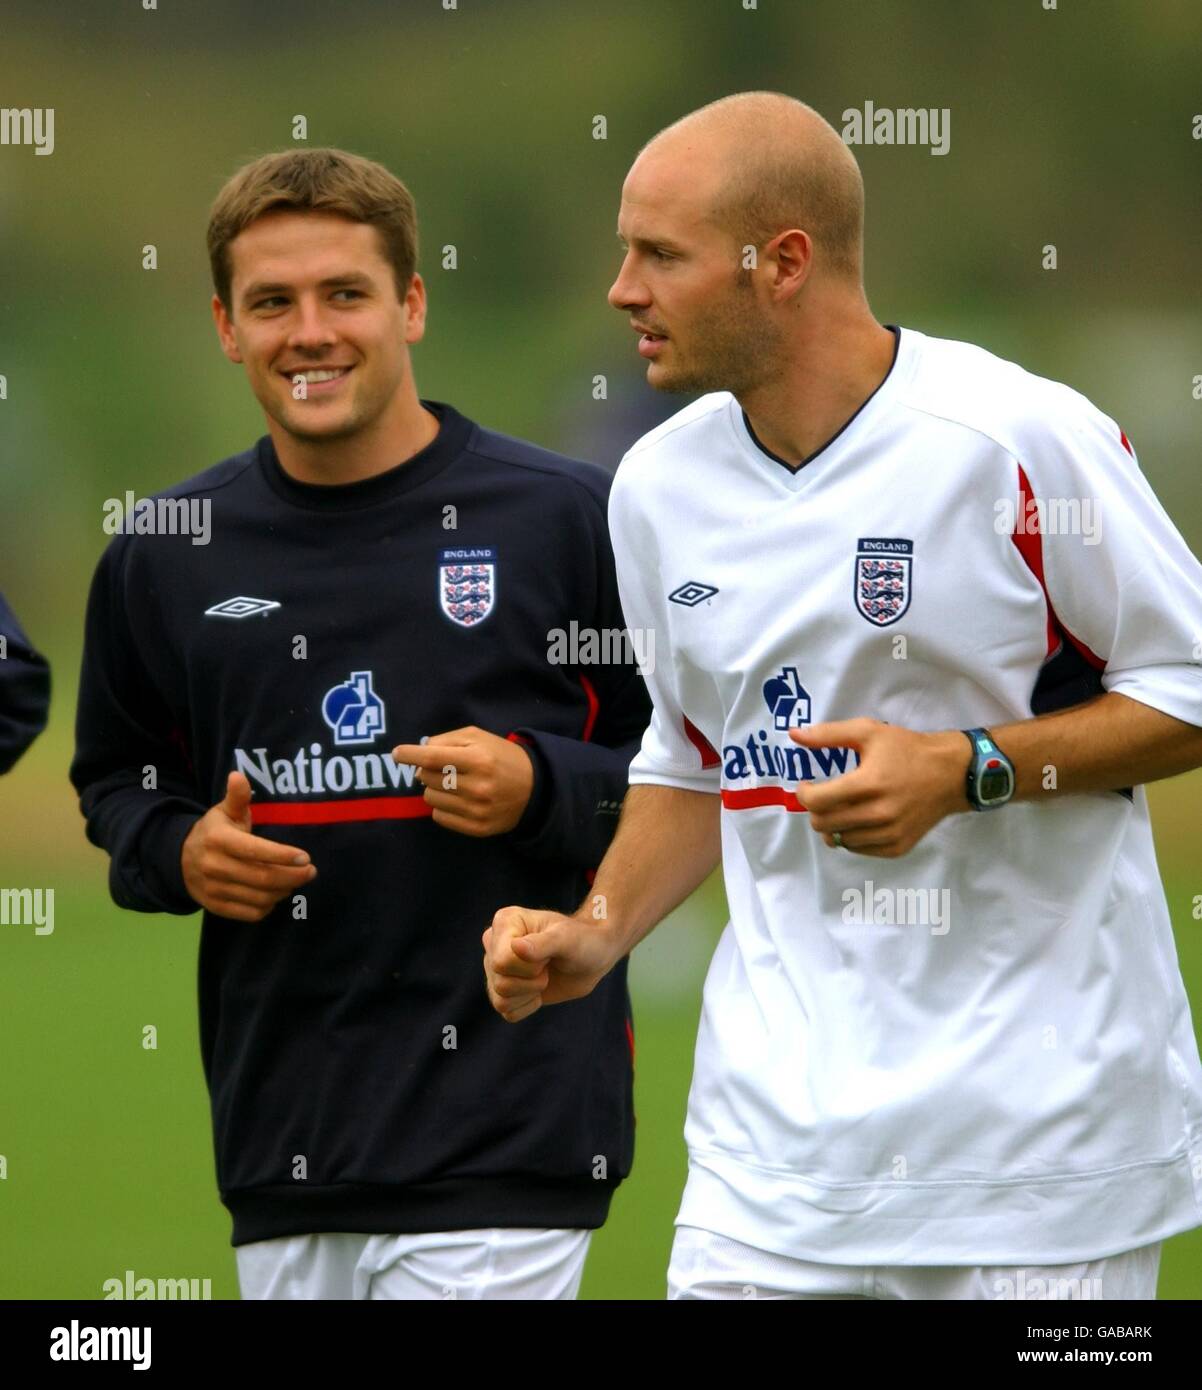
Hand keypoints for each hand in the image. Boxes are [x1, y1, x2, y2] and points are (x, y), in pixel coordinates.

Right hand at [181, 771, 316, 920]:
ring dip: (283, 891)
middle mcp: (214, 866)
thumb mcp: (224, 811)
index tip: (306, 858)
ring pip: (259, 897)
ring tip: (295, 881)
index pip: (255, 851)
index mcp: (218, 840)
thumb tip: (238, 775)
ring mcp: (213, 889)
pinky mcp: (215, 906)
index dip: (282, 855)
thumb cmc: (215, 831)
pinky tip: (276, 894)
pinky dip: (268, 907)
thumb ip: (236, 797)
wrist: (180, 859)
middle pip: (262, 877)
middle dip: (292, 876)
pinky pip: (249, 913)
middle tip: (310, 872)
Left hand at [391, 726, 533, 835]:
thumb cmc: (502, 757)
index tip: (397, 753)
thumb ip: (448, 740)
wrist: (535, 789)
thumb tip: (419, 751)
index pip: (432, 758)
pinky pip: (439, 817)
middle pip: (427, 778)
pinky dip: (442, 806)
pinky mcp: (477, 828)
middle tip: (442, 768)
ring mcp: (476, 810)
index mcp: (478, 759)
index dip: (410, 755)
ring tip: (452, 784)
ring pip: (430, 798)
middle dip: (427, 770)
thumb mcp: (479, 737)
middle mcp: (477, 786)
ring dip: (435, 789)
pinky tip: (458, 799)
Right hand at [483, 907, 617, 1021]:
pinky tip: (538, 990)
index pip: (501, 962)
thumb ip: (543, 944)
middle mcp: (494, 943)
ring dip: (530, 993)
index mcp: (504, 922)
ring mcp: (495, 966)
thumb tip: (516, 947)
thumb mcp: (567, 939)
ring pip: (500, 1000)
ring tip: (544, 976)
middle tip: (548, 965)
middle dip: (532, 981)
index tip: (549, 955)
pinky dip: (527, 1006)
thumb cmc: (581, 941)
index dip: (529, 968)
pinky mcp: (502, 988)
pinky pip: (506, 1011)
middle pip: (500, 982)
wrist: (591, 958)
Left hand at [791, 719, 970, 857]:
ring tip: (843, 807)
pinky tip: (860, 818)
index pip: (817, 802)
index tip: (807, 786)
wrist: (951, 774)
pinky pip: (859, 849)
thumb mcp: (868, 732)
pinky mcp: (898, 847)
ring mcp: (890, 834)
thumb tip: (794, 734)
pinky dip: (852, 836)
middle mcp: (879, 813)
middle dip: (815, 810)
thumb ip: (828, 734)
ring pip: (839, 840)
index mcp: (869, 783)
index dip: (804, 794)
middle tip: (823, 797)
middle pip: (824, 824)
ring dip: (833, 825)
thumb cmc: (907, 749)